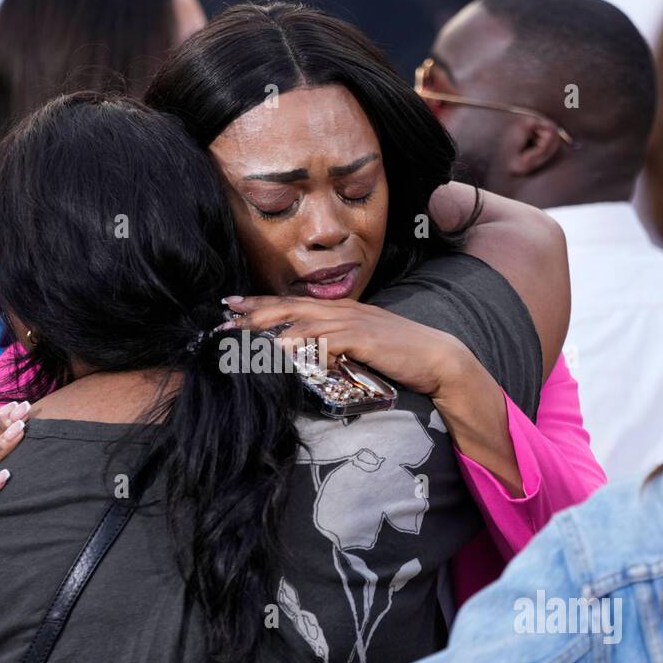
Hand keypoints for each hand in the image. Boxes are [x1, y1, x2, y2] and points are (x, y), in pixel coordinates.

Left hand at [223, 295, 521, 492]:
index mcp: (341, 310)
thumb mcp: (362, 346)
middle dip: (254, 312)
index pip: (294, 303)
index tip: (232, 306)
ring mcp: (352, 322)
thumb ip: (335, 345)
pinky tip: (281, 351)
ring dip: (268, 328)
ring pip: (300, 321)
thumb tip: (306, 355)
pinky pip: (324, 339)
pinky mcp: (362, 339)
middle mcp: (343, 310)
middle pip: (289, 306)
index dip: (261, 304)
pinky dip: (301, 344)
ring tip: (241, 335)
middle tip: (223, 317)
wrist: (439, 360)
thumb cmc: (401, 356)